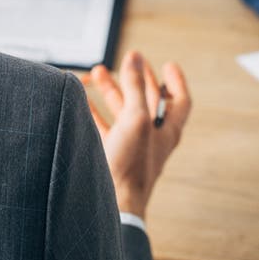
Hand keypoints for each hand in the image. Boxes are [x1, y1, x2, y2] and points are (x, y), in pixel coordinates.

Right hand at [83, 50, 191, 218]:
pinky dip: (92, 109)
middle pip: (148, 101)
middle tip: (129, 62)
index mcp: (165, 130)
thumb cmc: (130, 165)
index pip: (179, 100)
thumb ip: (135, 86)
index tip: (167, 65)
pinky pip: (101, 125)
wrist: (111, 203)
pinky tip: (80, 99)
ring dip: (111, 90)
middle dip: (136, 80)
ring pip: (122, 111)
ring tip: (96, 72)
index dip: (175, 81)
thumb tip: (135, 56)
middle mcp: (149, 137)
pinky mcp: (109, 153)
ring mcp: (129, 145)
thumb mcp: (136, 118)